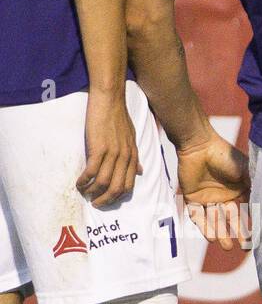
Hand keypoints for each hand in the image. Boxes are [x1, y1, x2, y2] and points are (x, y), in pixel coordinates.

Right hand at [78, 90, 140, 207]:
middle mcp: (125, 158)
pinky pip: (92, 171)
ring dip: (93, 192)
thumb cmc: (119, 117)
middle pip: (117, 188)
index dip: (118, 197)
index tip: (108, 200)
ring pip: (104, 183)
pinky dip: (84, 180)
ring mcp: (113, 154)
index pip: (129, 185)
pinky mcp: (99, 148)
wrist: (110, 100)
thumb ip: (136, 157)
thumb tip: (141, 172)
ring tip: (85, 194)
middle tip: (95, 204)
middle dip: (106, 200)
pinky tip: (79, 183)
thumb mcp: (132, 139)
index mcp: (133, 157)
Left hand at [176, 130, 250, 250]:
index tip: (256, 240)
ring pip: (215, 221)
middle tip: (242, 247)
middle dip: (237, 234)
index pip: (246, 214)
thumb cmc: (225, 155)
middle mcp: (225, 198)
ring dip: (220, 234)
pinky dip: (204, 227)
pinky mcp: (192, 198)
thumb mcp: (247, 171)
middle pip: (231, 221)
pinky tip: (211, 237)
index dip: (251, 227)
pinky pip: (198, 216)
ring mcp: (208, 199)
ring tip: (225, 246)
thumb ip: (257, 187)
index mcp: (239, 192)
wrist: (199, 145)